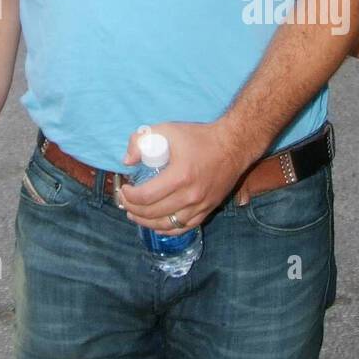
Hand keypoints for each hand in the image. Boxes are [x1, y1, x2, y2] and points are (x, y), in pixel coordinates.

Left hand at [119, 121, 247, 231]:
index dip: (129, 196)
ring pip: (167, 224)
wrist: (234, 145)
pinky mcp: (208, 209)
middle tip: (125, 201)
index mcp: (180, 176)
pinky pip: (184, 227)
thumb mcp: (168, 130)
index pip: (145, 197)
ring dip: (146, 222)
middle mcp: (191, 195)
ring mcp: (201, 205)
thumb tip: (127, 161)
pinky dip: (167, 229)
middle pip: (153, 213)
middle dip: (133, 209)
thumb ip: (141, 140)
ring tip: (135, 215)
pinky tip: (156, 225)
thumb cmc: (200, 137)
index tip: (124, 189)